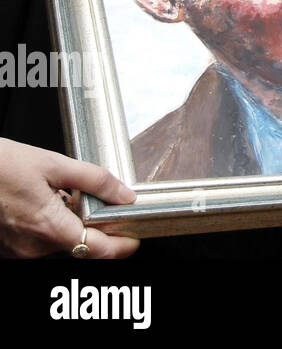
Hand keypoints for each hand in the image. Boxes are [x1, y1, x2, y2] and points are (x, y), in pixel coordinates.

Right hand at [0, 138, 138, 258]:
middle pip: (80, 244)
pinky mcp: (8, 247)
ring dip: (70, 223)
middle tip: (98, 199)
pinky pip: (39, 240)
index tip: (135, 238)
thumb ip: (95, 180)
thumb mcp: (54, 164)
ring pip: (59, 241)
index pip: (98, 250)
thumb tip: (123, 194)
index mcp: (49, 228)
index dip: (122, 246)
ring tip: (60, 194)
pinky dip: (49, 224)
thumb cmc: (0, 165)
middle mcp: (33, 247)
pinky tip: (41, 201)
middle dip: (95, 225)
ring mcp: (19, 250)